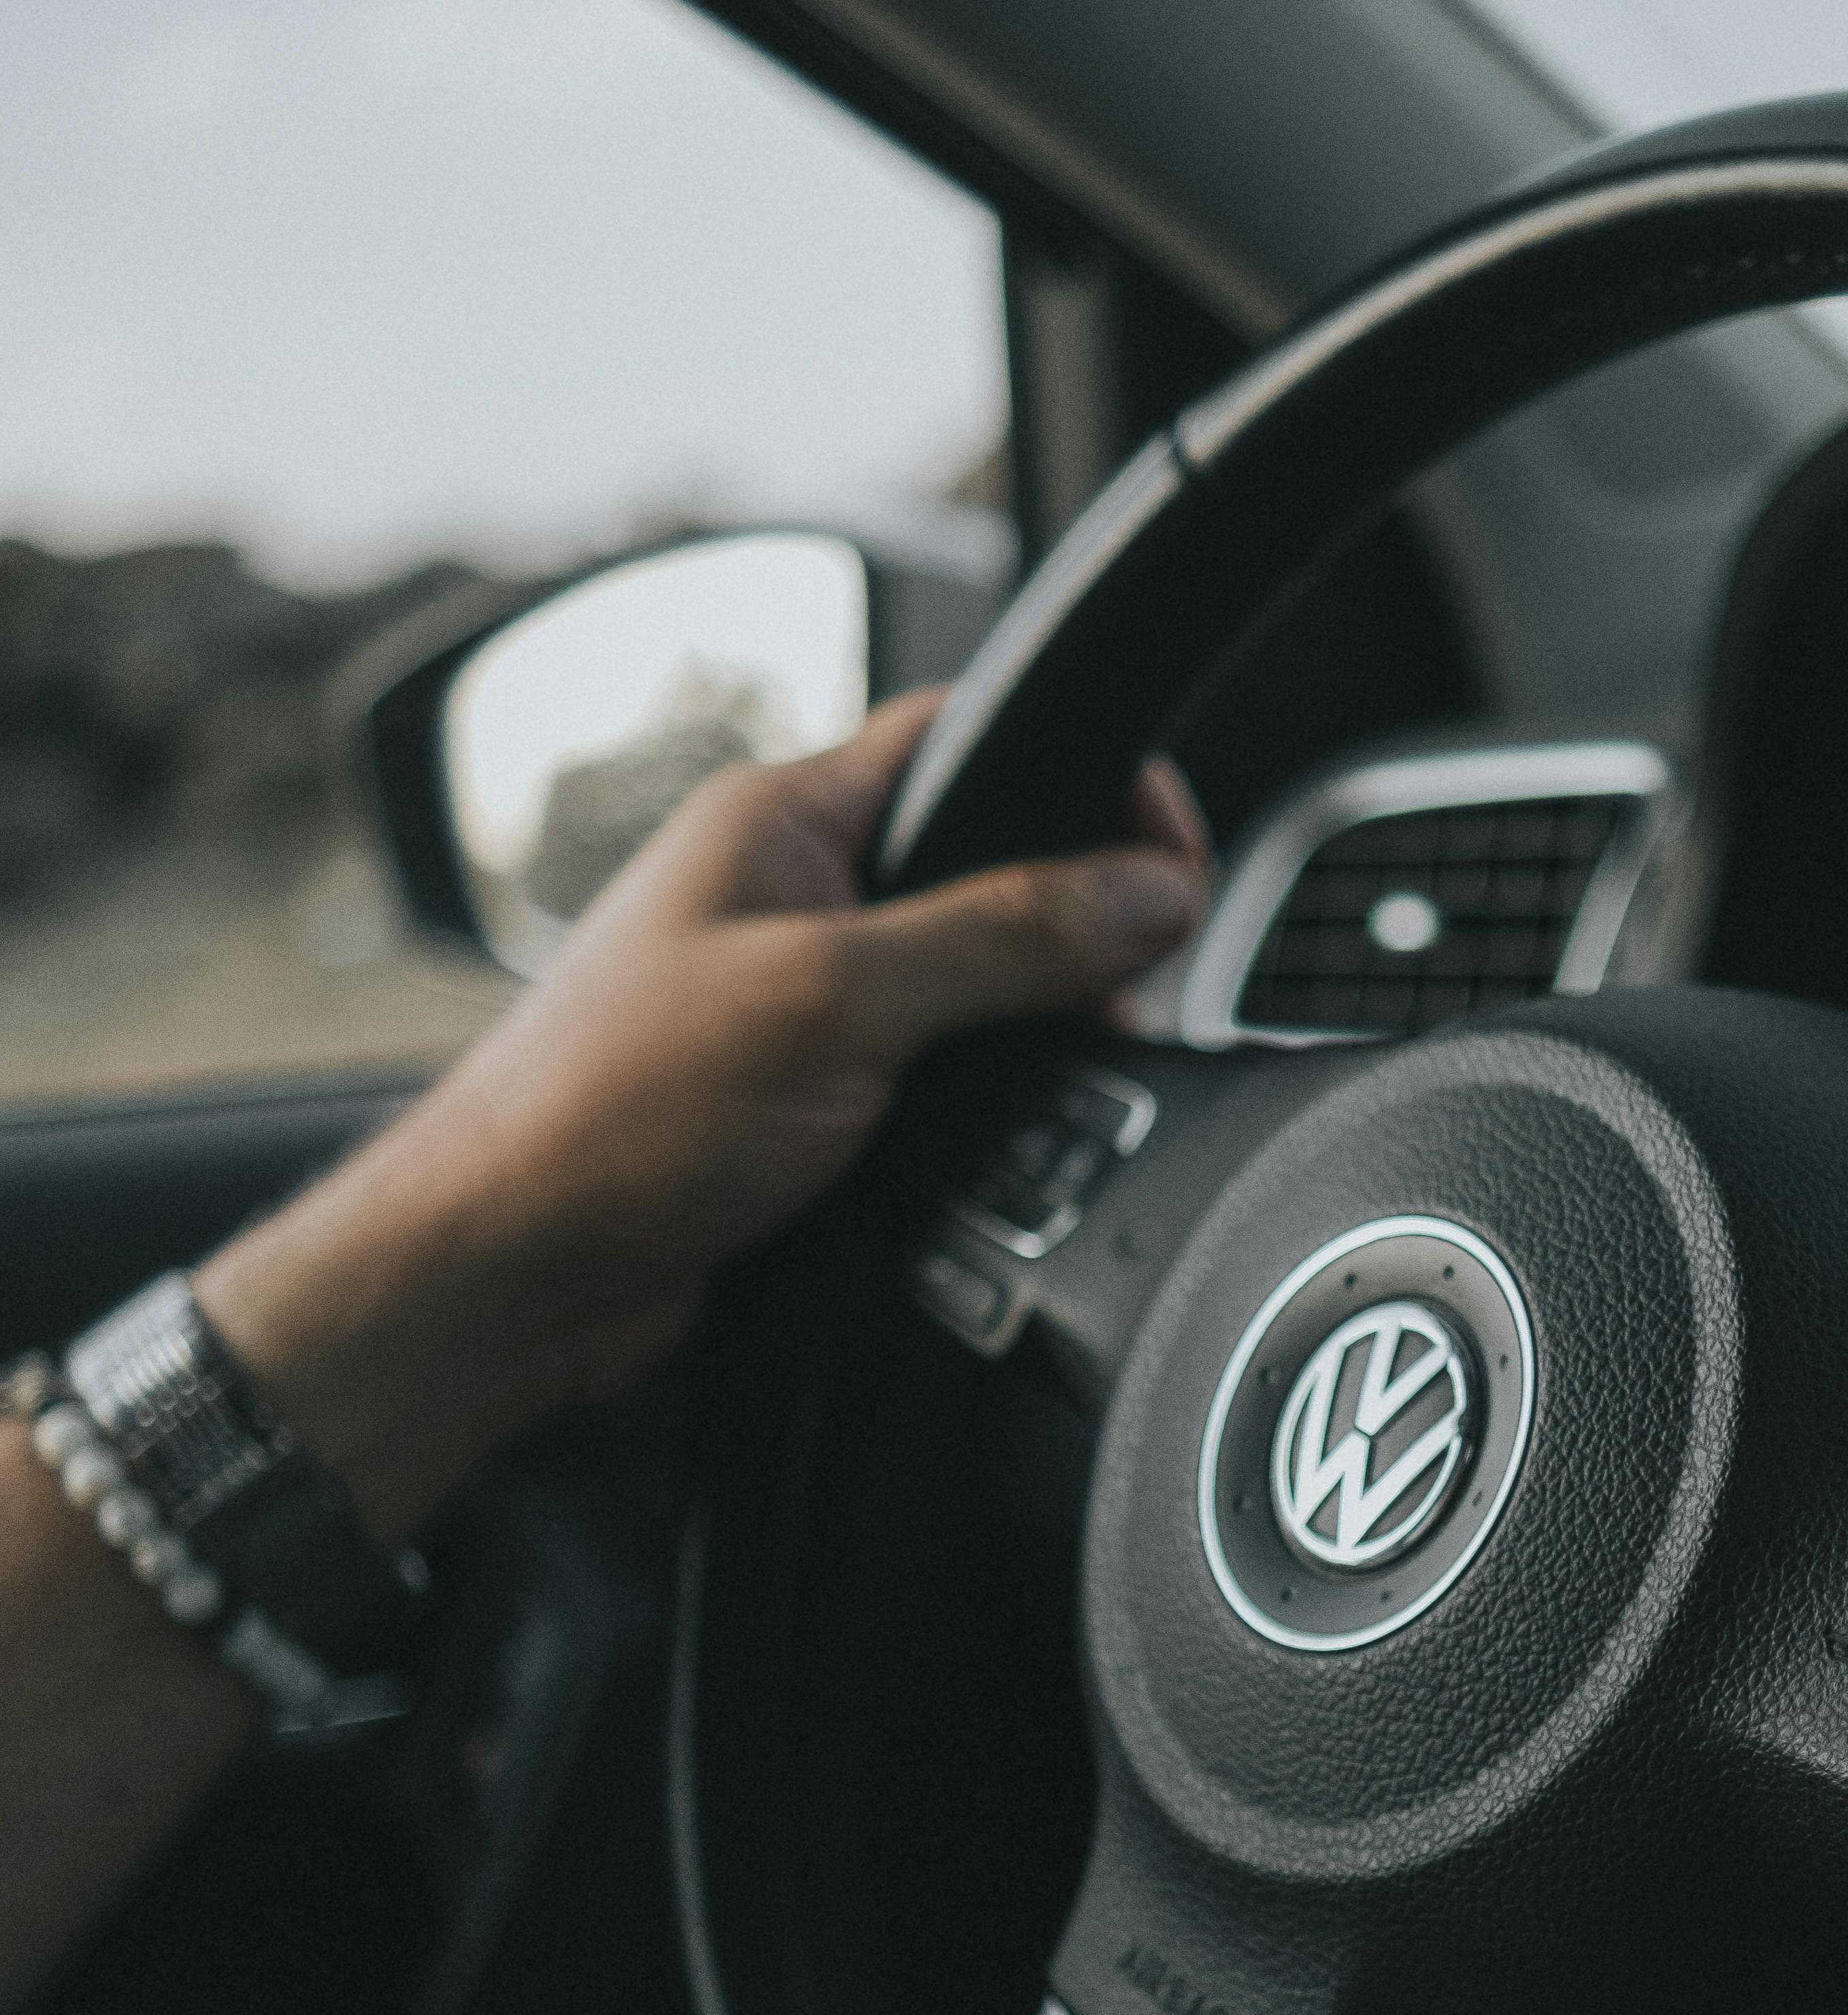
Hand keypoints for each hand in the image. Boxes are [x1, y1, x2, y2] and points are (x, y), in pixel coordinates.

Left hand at [198, 692, 1208, 1535]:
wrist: (509, 1276)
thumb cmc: (609, 1113)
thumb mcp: (835, 998)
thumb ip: (1002, 936)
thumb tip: (1148, 891)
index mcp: (781, 819)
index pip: (967, 738)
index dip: (1087, 775)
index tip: (1172, 852)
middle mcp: (789, 899)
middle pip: (990, 872)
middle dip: (1073, 928)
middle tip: (1127, 991)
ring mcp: (797, 1007)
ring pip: (971, 991)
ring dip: (1028, 1033)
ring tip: (1064, 1077)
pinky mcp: (805, 1110)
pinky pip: (934, 1085)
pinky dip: (982, 1111)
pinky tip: (997, 1149)